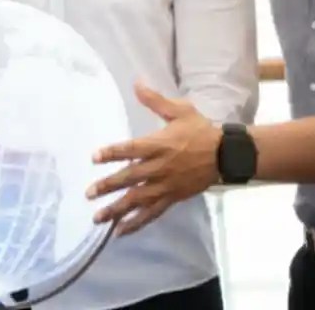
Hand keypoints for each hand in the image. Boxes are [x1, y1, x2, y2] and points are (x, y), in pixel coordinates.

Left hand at [86, 80, 222, 236]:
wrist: (225, 154)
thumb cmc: (200, 130)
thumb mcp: (180, 110)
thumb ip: (155, 100)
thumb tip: (136, 83)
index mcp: (159, 144)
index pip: (131, 149)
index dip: (112, 153)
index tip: (94, 157)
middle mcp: (160, 167)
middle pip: (130, 178)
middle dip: (108, 186)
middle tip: (89, 193)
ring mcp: (166, 185)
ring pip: (138, 200)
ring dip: (117, 209)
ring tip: (98, 218)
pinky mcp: (172, 198)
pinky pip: (152, 213)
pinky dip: (136, 223)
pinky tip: (121, 231)